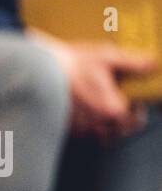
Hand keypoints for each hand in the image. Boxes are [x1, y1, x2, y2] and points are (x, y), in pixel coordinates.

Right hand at [37, 34, 155, 139]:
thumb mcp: (109, 57)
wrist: (40, 70)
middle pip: (119, 132)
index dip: (139, 112)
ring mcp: (80, 126)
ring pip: (101, 134)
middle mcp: (97, 122)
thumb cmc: (74, 63)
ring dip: (106, 125)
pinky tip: (85, 109)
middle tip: (121, 108)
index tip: (137, 102)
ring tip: (103, 109)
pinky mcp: (66, 126)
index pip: (135, 121)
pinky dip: (88, 124)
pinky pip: (83, 131)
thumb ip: (135, 63)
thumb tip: (153, 65)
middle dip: (123, 122)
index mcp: (112, 109)